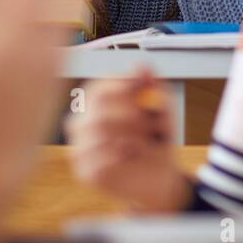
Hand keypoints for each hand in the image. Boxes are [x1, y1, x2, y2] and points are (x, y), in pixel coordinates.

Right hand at [64, 68, 191, 212]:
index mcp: (97, 101)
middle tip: (153, 125)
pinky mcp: (84, 170)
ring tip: (146, 143)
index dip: (125, 87)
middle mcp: (82, 121)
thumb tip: (143, 66)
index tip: (148, 94)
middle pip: (99, 105)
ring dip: (132, 136)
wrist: (159, 176)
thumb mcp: (162, 110)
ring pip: (100, 131)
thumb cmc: (156, 139)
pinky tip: (133, 157)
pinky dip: (124, 156)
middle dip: (133, 113)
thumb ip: (154, 88)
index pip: (102, 87)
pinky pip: (100, 158)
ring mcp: (80, 146)